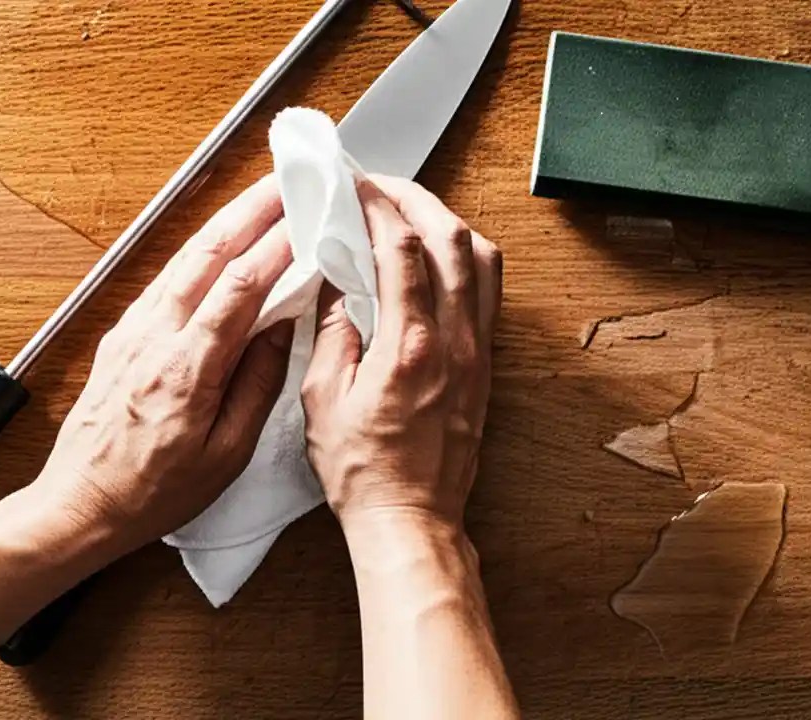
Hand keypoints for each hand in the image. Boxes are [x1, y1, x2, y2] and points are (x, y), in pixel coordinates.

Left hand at [32, 176, 294, 552]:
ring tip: (259, 198)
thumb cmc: (155, 492)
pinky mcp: (120, 335)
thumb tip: (284, 328)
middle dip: (250, 210)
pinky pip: (165, 279)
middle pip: (208, 254)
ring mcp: (132, 331)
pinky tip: (216, 242)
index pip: (239, 287)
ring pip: (183, 259)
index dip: (276, 245)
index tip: (308, 218)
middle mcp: (155, 338)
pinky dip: (197, 252)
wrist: (81, 504)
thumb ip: (258, 385)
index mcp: (188, 369)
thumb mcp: (227, 454)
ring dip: (224, 223)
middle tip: (287, 181)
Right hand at [302, 176, 501, 533]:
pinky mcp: (484, 368)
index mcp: (410, 345)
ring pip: (482, 262)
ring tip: (415, 215)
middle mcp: (454, 341)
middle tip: (384, 190)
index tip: (358, 188)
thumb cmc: (365, 471)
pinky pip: (488, 294)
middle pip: (452, 239)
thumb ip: (332, 334)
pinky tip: (440, 262)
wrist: (410, 518)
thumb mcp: (323, 400)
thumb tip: (337, 290)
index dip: (379, 206)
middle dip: (417, 201)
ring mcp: (476, 353)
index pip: (402, 248)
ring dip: (449, 225)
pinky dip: (466, 262)